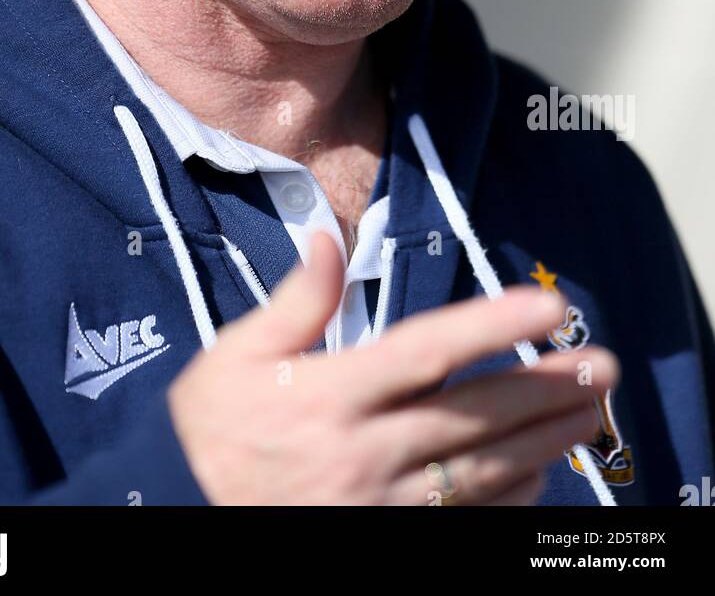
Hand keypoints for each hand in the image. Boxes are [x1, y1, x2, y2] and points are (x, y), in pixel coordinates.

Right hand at [166, 229, 618, 504]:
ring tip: (589, 414)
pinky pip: (461, 522)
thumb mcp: (237, 353)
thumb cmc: (208, 428)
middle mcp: (364, 451)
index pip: (426, 352)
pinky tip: (541, 475)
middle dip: (542, 389)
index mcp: (330, 395)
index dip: (490, 328)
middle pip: (472, 416)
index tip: (542, 307)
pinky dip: (508, 499)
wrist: (176, 512)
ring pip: (480, 472)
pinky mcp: (384, 538)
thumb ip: (296, 300)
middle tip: (600, 366)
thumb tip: (328, 238)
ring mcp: (379, 505)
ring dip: (544, 443)